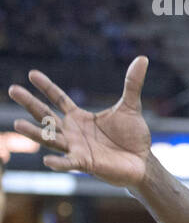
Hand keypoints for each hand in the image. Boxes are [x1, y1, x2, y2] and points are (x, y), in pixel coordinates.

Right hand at [8, 57, 152, 187]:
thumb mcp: (131, 106)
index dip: (46, 87)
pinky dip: (59, 162)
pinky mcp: (86, 163)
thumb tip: (143, 58)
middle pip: (46, 115)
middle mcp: (72, 132)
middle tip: (12, 89)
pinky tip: (47, 161)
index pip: (58, 99)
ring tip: (17, 124)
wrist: (142, 161)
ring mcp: (76, 148)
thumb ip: (132, 84)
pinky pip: (69, 163)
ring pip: (51, 139)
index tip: (32, 73)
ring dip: (35, 133)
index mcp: (79, 117)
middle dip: (30, 103)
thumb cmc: (132, 136)